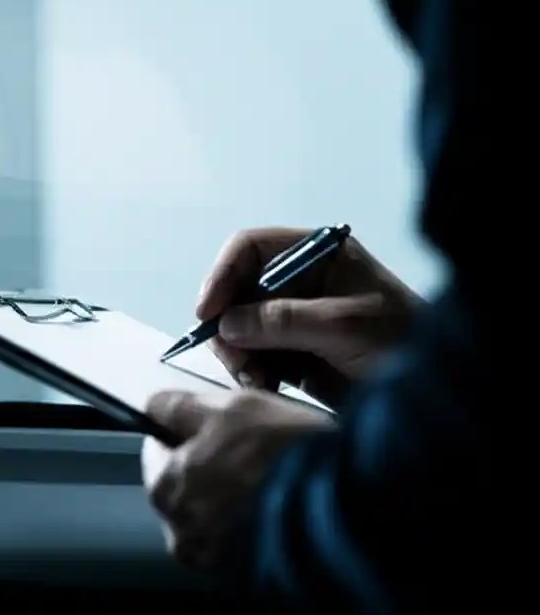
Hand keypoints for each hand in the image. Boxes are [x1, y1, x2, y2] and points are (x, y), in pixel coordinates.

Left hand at [141, 388, 333, 571]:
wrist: (347, 509)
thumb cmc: (289, 459)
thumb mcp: (231, 408)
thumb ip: (181, 406)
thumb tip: (156, 406)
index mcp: (167, 490)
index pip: (156, 450)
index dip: (184, 432)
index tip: (210, 429)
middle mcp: (182, 532)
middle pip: (183, 485)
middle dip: (208, 466)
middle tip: (249, 451)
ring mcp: (214, 558)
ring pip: (211, 512)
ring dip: (230, 495)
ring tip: (268, 477)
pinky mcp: (246, 573)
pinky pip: (237, 538)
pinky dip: (250, 521)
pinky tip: (275, 502)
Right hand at [197, 227, 421, 402]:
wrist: (436, 394)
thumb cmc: (403, 342)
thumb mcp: (343, 325)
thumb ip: (283, 320)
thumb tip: (228, 324)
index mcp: (317, 255)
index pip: (251, 249)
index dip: (223, 276)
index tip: (208, 312)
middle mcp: (300, 281)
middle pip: (237, 291)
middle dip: (229, 324)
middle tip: (236, 359)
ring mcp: (295, 318)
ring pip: (239, 328)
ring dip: (238, 353)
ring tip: (255, 379)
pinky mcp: (295, 353)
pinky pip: (254, 356)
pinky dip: (250, 371)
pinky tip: (263, 386)